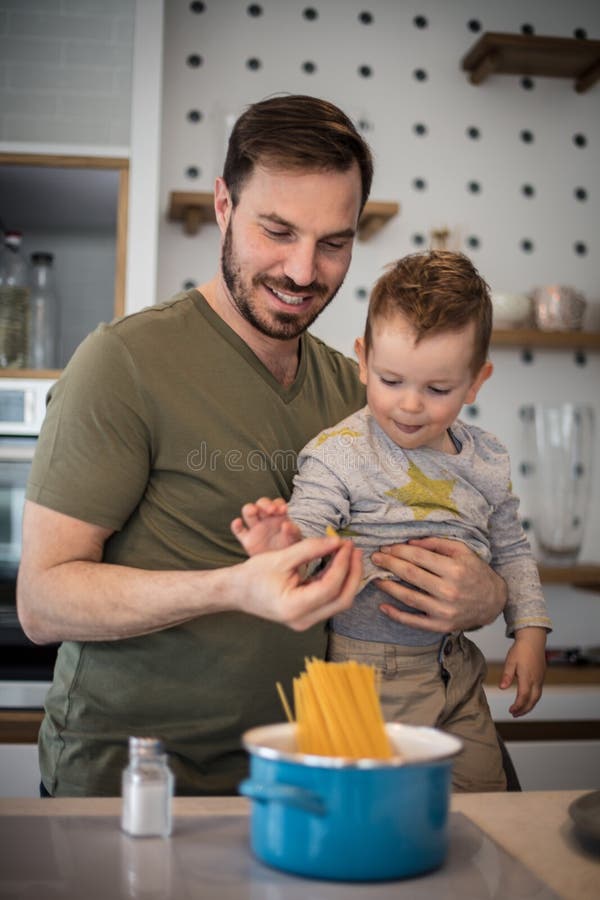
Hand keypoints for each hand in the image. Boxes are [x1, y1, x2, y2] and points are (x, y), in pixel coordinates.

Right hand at [231, 497, 302, 555]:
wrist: (281, 565)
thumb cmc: (290, 549)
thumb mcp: (295, 540)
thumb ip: (292, 532)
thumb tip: (287, 524)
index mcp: (279, 516)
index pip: (277, 504)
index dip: (278, 504)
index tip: (282, 509)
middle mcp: (266, 518)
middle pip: (261, 503)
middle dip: (265, 504)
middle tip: (271, 510)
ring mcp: (255, 528)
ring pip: (248, 512)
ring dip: (250, 509)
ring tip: (254, 511)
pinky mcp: (247, 539)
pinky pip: (238, 530)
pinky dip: (236, 525)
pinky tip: (238, 522)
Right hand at [238, 535, 361, 630]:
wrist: (237, 591)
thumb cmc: (254, 575)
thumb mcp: (281, 558)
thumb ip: (310, 549)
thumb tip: (337, 541)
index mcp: (294, 608)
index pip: (330, 587)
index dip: (342, 563)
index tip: (345, 543)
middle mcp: (303, 620)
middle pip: (342, 600)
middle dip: (352, 573)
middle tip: (354, 549)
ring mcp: (307, 621)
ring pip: (339, 601)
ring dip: (348, 577)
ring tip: (349, 553)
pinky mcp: (308, 615)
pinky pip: (331, 600)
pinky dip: (338, 581)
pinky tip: (338, 562)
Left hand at [371, 537, 506, 633]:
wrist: (493, 602)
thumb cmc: (475, 572)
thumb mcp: (462, 551)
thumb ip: (436, 543)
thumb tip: (409, 542)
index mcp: (455, 569)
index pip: (418, 557)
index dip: (398, 551)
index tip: (385, 547)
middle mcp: (449, 590)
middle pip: (410, 574)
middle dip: (389, 564)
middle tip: (375, 558)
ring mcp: (444, 611)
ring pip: (408, 597)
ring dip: (387, 586)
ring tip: (375, 577)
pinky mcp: (441, 626)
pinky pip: (414, 622)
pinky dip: (396, 615)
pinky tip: (383, 606)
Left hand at [500, 627, 546, 716]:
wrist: (533, 640)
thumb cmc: (521, 649)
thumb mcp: (510, 661)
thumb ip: (506, 675)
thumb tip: (502, 688)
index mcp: (527, 677)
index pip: (523, 697)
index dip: (518, 706)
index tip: (511, 711)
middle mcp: (536, 680)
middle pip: (532, 700)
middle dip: (524, 710)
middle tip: (515, 715)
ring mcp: (540, 678)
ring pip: (537, 697)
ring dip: (529, 705)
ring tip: (520, 710)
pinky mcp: (541, 676)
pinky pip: (539, 691)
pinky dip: (533, 698)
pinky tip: (527, 698)